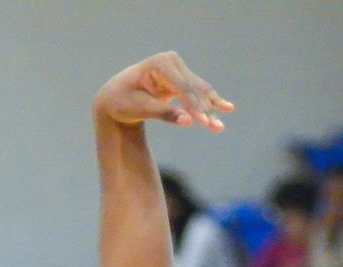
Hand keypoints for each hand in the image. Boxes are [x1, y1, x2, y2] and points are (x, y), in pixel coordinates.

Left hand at [94, 51, 232, 130]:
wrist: (114, 97)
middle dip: (205, 110)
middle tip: (217, 129)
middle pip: (194, 89)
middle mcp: (171, 61)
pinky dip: (210, 102)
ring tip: (220, 127)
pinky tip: (228, 108)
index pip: (183, 88)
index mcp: (159, 63)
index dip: (194, 106)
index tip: (204, 123)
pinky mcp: (181, 78)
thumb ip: (163, 113)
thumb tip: (188, 121)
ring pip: (199, 91)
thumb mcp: (139, 108)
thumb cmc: (122, 101)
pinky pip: (198, 92)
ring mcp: (178, 68)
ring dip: (211, 109)